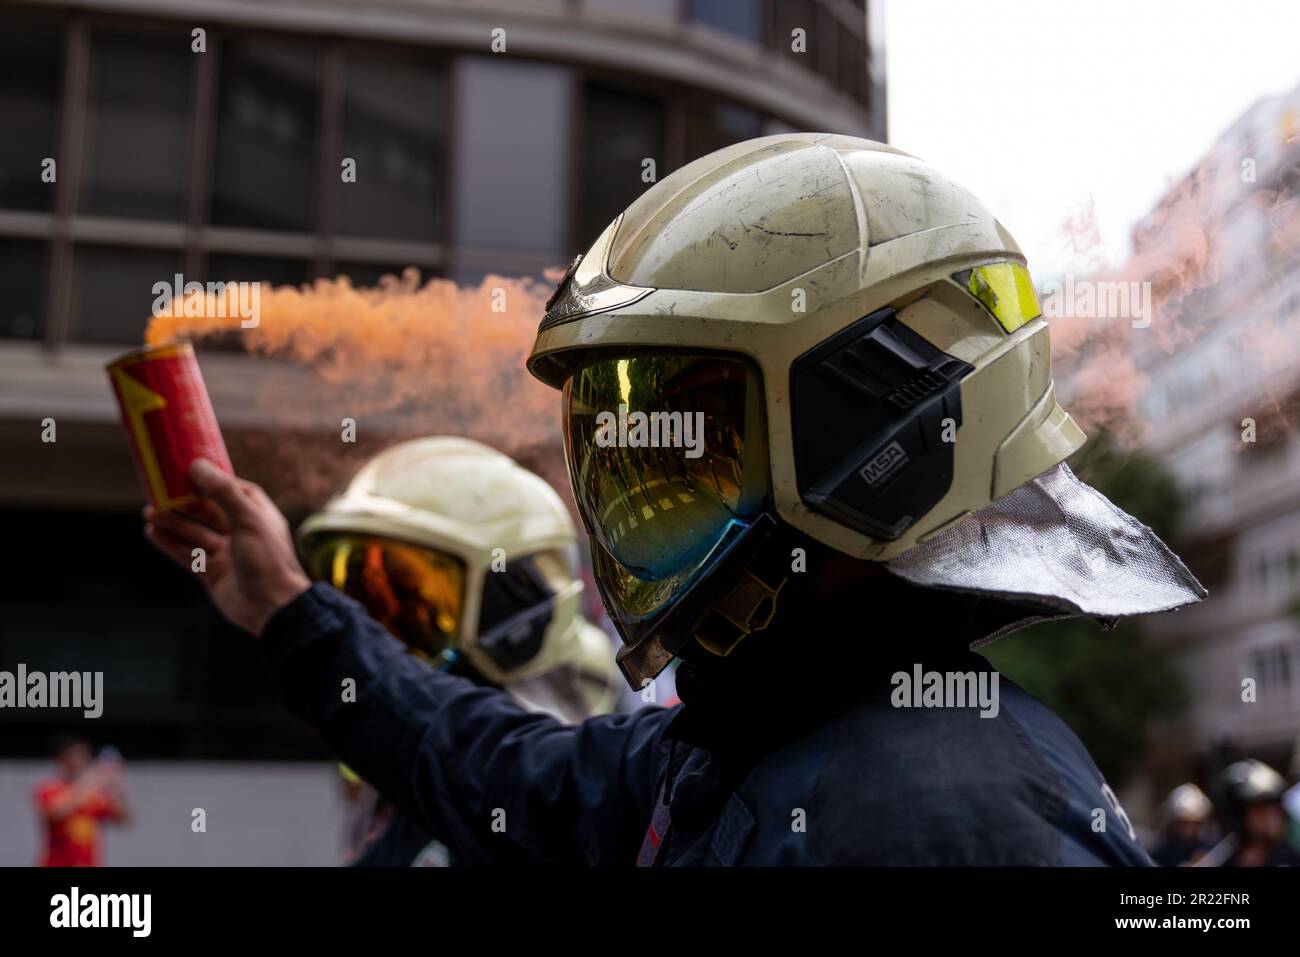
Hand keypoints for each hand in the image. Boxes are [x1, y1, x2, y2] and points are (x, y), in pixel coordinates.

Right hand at [144, 460, 310, 635]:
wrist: (272, 607)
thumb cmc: (268, 559)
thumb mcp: (247, 519)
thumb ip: (223, 492)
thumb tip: (197, 465)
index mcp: (258, 515)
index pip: (233, 490)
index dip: (212, 481)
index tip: (187, 470)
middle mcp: (242, 532)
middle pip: (208, 512)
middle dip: (183, 502)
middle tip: (158, 490)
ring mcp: (226, 553)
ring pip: (194, 533)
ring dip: (172, 522)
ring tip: (148, 511)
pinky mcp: (211, 573)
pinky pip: (186, 554)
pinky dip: (169, 543)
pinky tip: (152, 532)